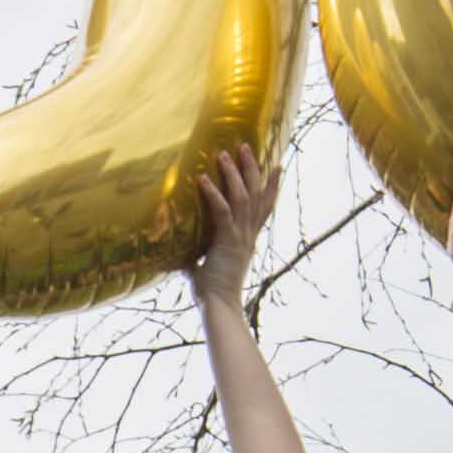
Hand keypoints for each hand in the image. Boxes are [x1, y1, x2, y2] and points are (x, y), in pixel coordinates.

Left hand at [183, 141, 277, 307]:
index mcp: (247, 238)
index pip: (264, 206)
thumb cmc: (212, 291)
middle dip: (252, 168)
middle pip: (256, 194)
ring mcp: (240, 236)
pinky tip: (204, 179)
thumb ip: (195, 257)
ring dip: (235, 173)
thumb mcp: (204, 267)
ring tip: (226, 153)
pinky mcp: (228, 241)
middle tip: (246, 146)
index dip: (271, 186)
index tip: (276, 165)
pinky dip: (213, 194)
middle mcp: (248, 234)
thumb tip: (176, 256)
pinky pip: (222, 211)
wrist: (219, 306)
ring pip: (243, 197)